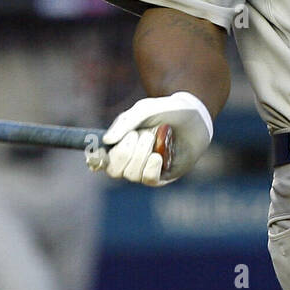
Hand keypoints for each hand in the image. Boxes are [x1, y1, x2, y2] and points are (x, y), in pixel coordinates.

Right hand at [86, 92, 212, 185]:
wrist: (194, 114)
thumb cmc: (165, 110)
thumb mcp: (144, 110)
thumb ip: (124, 123)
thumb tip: (106, 140)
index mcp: (120, 144)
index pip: (100, 160)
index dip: (95, 159)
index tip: (97, 152)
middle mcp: (131, 160)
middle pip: (113, 170)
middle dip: (123, 152)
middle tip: (137, 134)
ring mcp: (146, 169)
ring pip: (131, 174)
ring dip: (140, 154)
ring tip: (152, 137)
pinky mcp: (163, 176)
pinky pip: (149, 179)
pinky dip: (150, 167)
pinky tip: (157, 155)